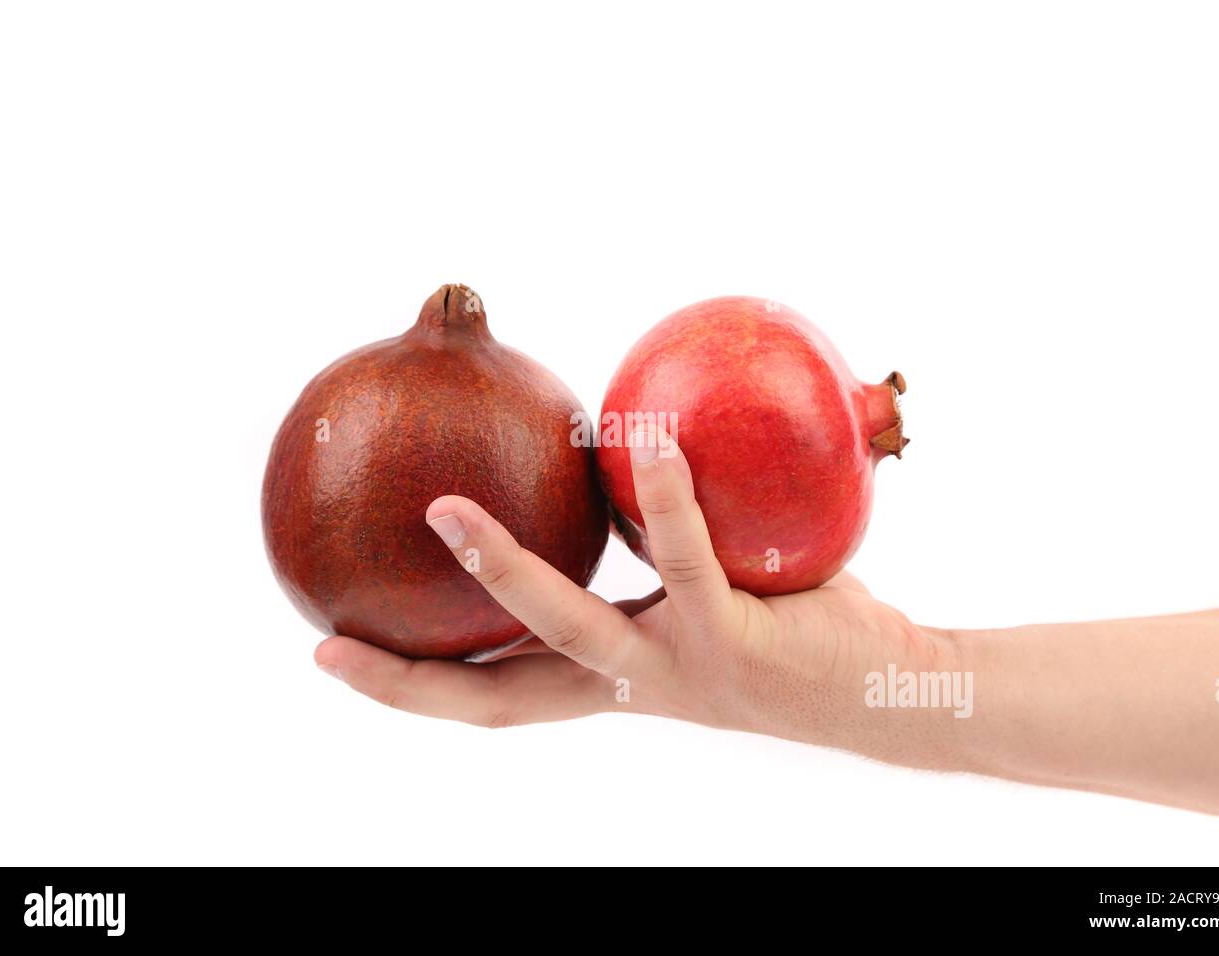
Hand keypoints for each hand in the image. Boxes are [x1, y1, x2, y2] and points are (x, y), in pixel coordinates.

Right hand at [314, 427, 959, 768]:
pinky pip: (687, 555)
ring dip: (502, 570)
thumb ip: (656, 541)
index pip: (494, 693)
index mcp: (613, 681)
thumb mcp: (704, 592)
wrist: (890, 689)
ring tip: (449, 511)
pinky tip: (647, 435)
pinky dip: (666, 491)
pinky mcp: (733, 642)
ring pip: (569, 627)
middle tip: (328, 645)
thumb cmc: (793, 630)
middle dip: (410, 679)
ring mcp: (678, 672)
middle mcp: (632, 688)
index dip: (412, 686)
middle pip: (497, 700)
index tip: (335, 657)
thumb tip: (621, 443)